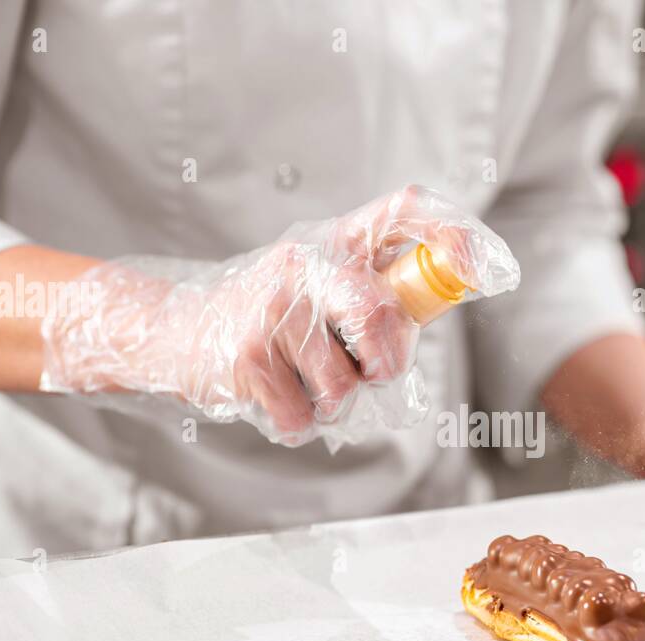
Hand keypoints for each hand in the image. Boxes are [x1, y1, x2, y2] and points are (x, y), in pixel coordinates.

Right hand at [40, 185, 518, 446]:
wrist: (171, 333)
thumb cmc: (266, 316)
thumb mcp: (318, 285)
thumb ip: (374, 292)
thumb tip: (439, 304)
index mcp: (333, 241)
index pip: (401, 211)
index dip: (447, 232)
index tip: (473, 265)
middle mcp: (303, 263)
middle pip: (379, 315)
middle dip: (384, 360)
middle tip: (370, 370)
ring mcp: (271, 310)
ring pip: (343, 385)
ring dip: (331, 401)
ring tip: (299, 380)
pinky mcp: (246, 358)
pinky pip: (304, 417)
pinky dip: (296, 424)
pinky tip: (271, 396)